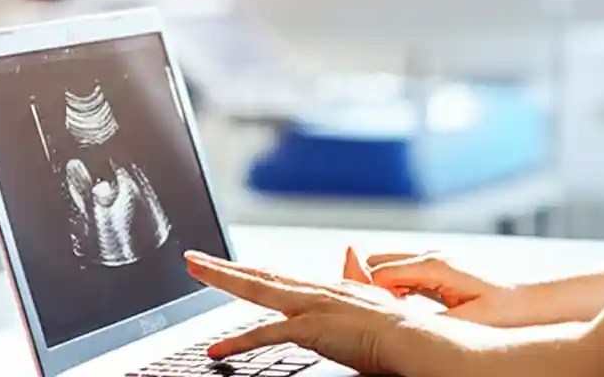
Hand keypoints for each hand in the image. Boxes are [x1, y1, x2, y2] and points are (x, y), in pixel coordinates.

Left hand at [185, 251, 418, 372]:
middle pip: (259, 276)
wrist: (411, 337)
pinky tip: (217, 350)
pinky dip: (238, 342)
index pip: (277, 277)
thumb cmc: (396, 326)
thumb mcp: (371, 297)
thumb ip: (354, 277)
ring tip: (195, 271)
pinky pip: (266, 335)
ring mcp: (311, 305)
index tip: (226, 266)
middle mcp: (314, 290)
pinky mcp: (311, 327)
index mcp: (325, 287)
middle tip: (192, 258)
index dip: (249, 271)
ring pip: (256, 289)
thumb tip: (349, 252)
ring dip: (222, 279)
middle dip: (223, 267)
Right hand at [342, 248, 531, 326]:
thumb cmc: (504, 310)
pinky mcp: (436, 271)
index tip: (346, 315)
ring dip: (375, 289)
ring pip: (386, 268)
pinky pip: (400, 276)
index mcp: (434, 265)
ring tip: (365, 316)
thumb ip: (423, 318)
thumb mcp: (464, 320)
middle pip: (376, 265)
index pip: (379, 274)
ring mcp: (433, 261)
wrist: (529, 303)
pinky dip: (389, 291)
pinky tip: (391, 313)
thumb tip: (392, 319)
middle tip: (353, 315)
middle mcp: (431, 257)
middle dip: (361, 288)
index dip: (359, 295)